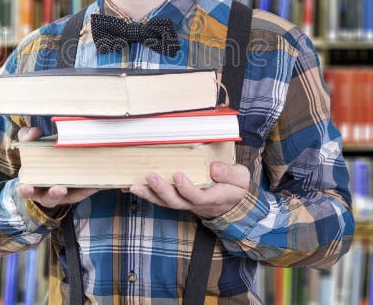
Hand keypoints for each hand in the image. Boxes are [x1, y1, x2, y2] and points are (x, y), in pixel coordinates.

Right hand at [15, 127, 99, 207]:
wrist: (50, 162)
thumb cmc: (37, 157)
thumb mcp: (30, 145)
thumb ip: (28, 137)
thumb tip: (35, 131)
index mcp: (30, 184)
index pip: (25, 190)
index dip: (25, 190)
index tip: (27, 187)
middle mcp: (45, 193)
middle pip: (48, 198)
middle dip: (54, 194)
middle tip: (59, 188)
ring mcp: (61, 195)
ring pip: (68, 197)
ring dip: (77, 192)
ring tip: (86, 186)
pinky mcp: (74, 193)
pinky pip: (83, 193)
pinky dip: (89, 188)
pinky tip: (97, 183)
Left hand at [128, 162, 250, 219]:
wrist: (232, 202)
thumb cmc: (235, 187)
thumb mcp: (240, 178)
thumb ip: (229, 173)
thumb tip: (214, 168)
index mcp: (212, 198)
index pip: (197, 196)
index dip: (187, 188)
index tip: (178, 174)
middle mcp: (195, 204)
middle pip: (176, 202)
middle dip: (162, 190)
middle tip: (150, 176)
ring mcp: (184, 203)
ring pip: (165, 203)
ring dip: (149, 195)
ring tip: (133, 186)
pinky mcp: (177, 200)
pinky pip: (160, 200)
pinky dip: (146, 194)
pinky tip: (131, 187)